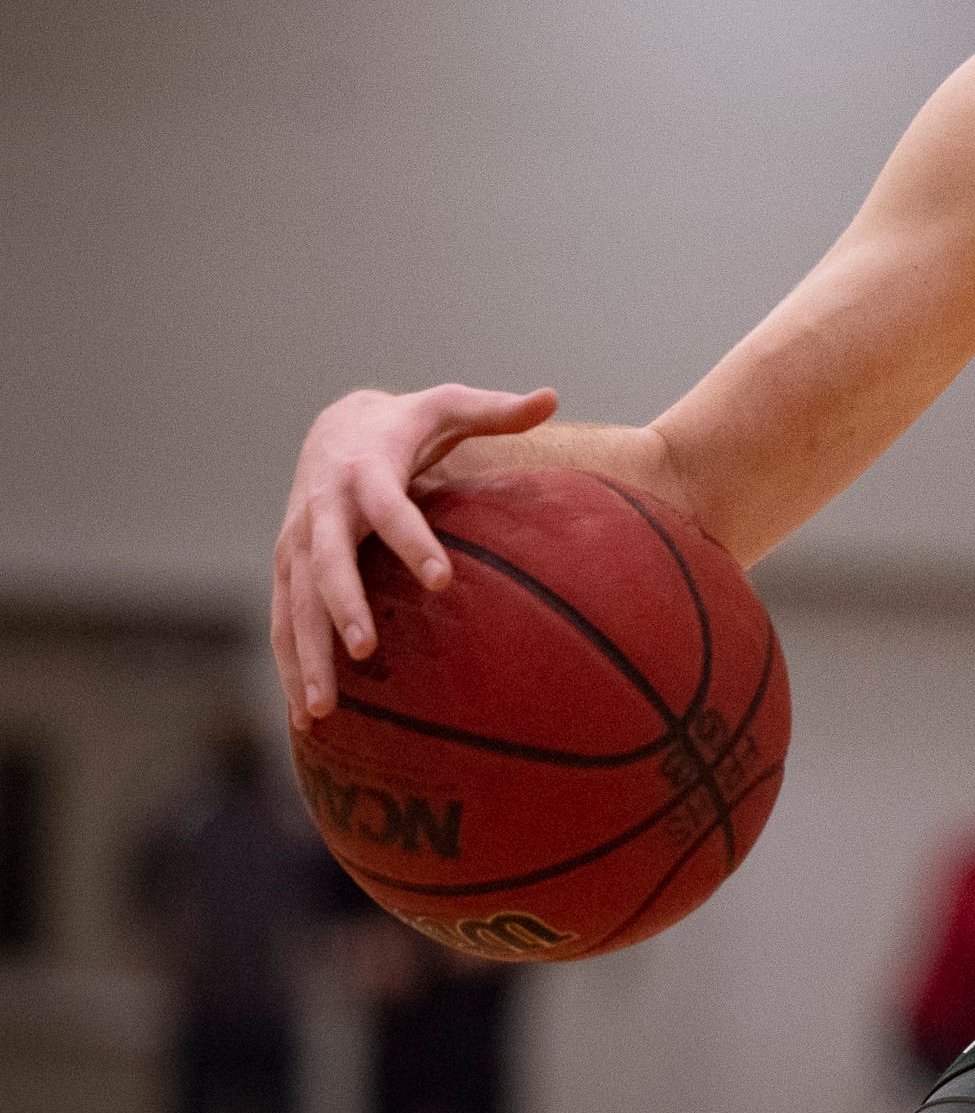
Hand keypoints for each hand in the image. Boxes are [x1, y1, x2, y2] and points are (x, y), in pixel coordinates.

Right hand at [270, 383, 557, 728]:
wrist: (334, 428)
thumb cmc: (406, 424)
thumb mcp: (448, 406)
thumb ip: (497, 409)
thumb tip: (553, 396)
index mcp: (365, 473)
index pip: (390, 510)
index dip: (412, 541)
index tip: (442, 580)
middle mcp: (322, 512)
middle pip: (327, 565)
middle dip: (342, 609)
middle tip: (366, 652)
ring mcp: (297, 544)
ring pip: (295, 606)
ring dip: (305, 657)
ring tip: (322, 711)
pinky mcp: (287, 570)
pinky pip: (284, 623)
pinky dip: (290, 666)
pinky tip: (305, 716)